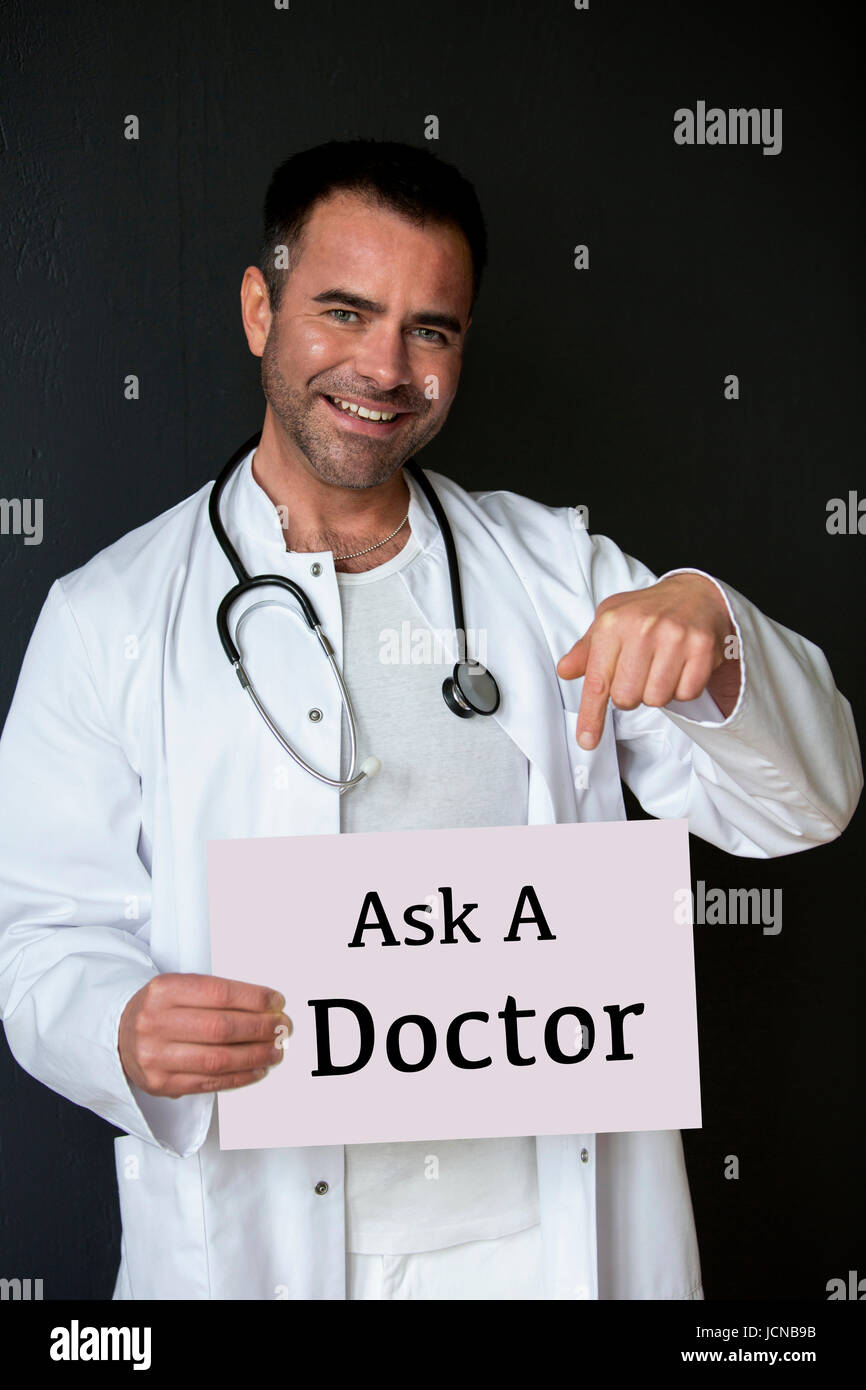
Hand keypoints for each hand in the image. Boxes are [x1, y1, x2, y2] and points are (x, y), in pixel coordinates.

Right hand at [118, 973, 291, 1097]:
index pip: (217, 993)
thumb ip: (216, 996)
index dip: (253, 998)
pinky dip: (240, 1077)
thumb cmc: (160, 1009)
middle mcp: (155, 1022)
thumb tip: (266, 1009)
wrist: (121, 1035)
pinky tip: (257, 1069)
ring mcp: (156, 1057)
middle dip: (260, 1028)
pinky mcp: (162, 1084)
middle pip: (221, 1027)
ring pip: (218, 1059)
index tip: (276, 1001)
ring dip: (255, 1056)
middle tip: (282, 1027)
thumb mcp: (179, 988)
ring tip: (275, 1050)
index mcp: (162, 990)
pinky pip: (210, 1082)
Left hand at [556, 574, 738, 749]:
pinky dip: (682, 688)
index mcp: (614, 623)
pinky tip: (680, 666)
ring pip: (656, 699)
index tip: (587, 740)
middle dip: (631, 694)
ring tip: (660, 666)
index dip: (592, 716)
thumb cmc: (647, 611)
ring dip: (657, 691)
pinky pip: (686, 693)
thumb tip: (566, 670)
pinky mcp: (702, 648)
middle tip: (639, 672)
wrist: (695, 593)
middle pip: (627, 698)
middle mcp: (643, 629)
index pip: (598, 682)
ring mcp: (675, 638)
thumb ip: (586, 650)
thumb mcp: (610, 621)